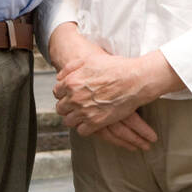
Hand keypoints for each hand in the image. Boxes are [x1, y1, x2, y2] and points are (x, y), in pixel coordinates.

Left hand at [48, 24, 159, 150]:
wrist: (134, 80)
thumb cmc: (114, 67)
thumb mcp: (90, 60)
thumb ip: (71, 68)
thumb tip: (59, 77)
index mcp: (71, 82)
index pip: (57, 93)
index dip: (64, 94)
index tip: (70, 95)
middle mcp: (75, 97)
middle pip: (61, 108)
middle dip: (67, 107)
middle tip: (76, 105)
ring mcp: (84, 111)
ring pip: (69, 121)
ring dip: (74, 118)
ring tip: (82, 115)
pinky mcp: (96, 122)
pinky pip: (81, 131)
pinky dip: (85, 127)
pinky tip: (90, 122)